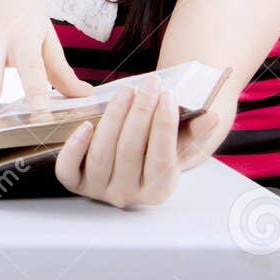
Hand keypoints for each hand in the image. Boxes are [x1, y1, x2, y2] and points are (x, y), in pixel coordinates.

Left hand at [54, 80, 222, 208]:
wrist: (125, 170)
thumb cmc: (154, 154)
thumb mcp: (177, 147)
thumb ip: (194, 134)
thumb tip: (211, 116)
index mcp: (157, 190)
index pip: (161, 157)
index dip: (164, 125)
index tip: (167, 96)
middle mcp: (127, 194)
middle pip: (129, 150)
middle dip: (140, 113)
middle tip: (149, 85)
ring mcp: (99, 190)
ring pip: (101, 153)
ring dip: (113, 118)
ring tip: (126, 91)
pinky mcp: (74, 183)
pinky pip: (68, 169)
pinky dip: (75, 146)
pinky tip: (85, 123)